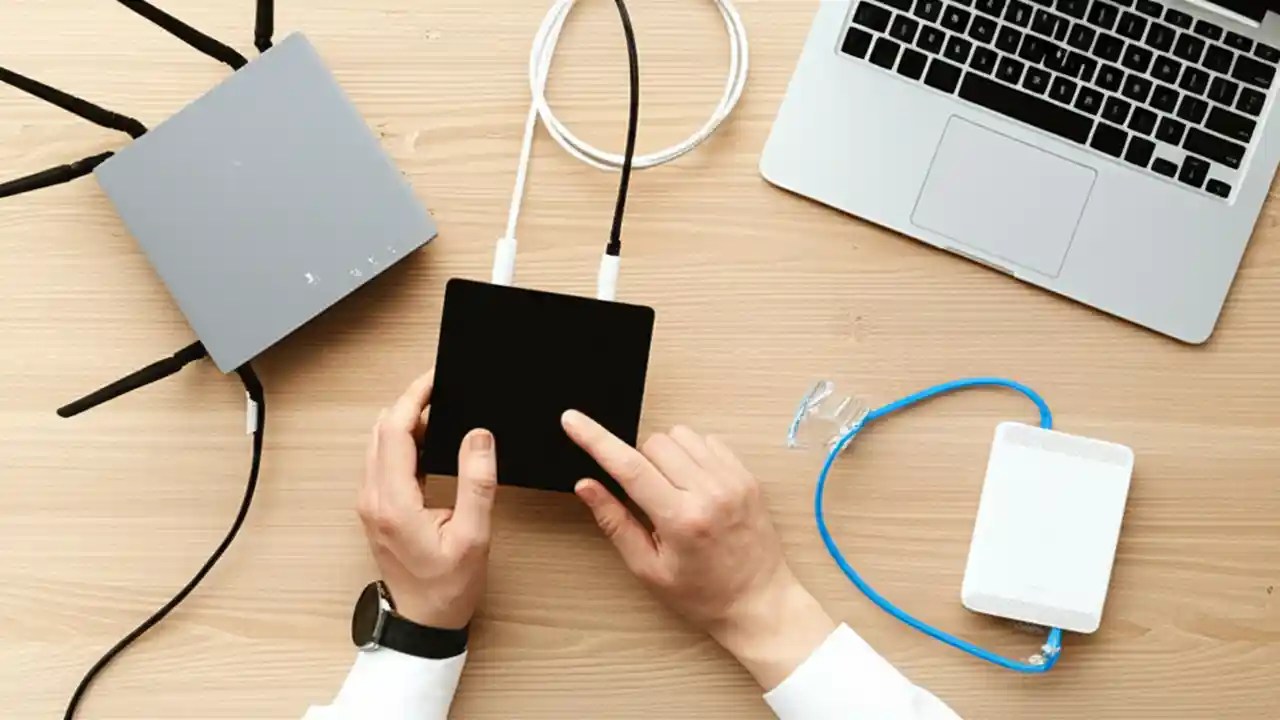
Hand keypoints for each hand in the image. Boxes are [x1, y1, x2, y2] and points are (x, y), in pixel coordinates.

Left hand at [357, 371, 497, 629]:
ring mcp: (370, 503)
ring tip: (442, 413)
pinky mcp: (376, 508)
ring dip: (406, 422)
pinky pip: (383, 460)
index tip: (435, 379)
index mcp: (393, 501)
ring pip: (380, 443)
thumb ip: (477, 482)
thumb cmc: (447, 587)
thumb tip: (478, 437)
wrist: (423, 622)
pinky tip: (430, 443)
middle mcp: (373, 498)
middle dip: (410, 404)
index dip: (414, 397)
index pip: (395, 430)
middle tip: (443, 391)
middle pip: (382, 430)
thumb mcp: (474, 535)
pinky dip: (403, 442)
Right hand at [562, 410, 836, 688]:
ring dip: (666, 455)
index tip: (572, 420)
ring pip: (680, 435)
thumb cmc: (703, 594)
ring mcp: (733, 481)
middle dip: (639, 462)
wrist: (759, 602)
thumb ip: (615, 522)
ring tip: (672, 490)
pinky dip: (692, 454)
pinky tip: (694, 485)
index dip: (595, 439)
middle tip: (647, 497)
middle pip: (653, 443)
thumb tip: (586, 486)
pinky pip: (708, 441)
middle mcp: (709, 493)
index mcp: (680, 520)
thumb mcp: (648, 568)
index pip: (629, 467)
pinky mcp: (747, 476)